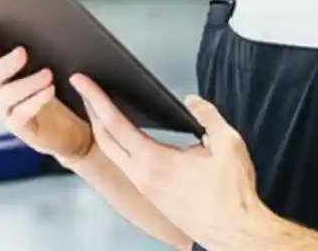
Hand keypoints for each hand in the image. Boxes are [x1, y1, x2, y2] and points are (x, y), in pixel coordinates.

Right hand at [0, 35, 93, 162]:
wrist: (71, 131)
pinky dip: (34, 101)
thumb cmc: (62, 99)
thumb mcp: (53, 74)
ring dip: (26, 83)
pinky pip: (19, 114)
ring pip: (6, 95)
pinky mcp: (18, 128)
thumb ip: (43, 57)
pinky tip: (49, 91)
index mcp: (6, 76)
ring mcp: (7, 112)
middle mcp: (1, 93)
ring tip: (48, 75)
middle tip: (23, 52)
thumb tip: (45, 33)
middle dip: (7, 63)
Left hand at [70, 73, 271, 248]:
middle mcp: (142, 176)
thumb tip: (193, 102)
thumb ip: (208, 117)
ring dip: (104, 131)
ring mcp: (145, 189)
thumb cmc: (232, 197)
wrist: (236, 234)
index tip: (81, 82)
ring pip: (114, 155)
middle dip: (91, 111)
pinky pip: (126, 167)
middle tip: (84, 90)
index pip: (115, 123)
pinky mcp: (152, 198)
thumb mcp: (228, 145)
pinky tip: (128, 140)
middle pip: (104, 139)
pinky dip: (119, 148)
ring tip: (102, 111)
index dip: (95, 98)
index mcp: (154, 161)